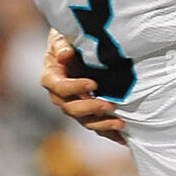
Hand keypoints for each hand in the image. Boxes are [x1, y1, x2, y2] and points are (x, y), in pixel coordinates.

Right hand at [41, 29, 127, 144]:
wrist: (76, 46)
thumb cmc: (68, 39)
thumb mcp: (62, 37)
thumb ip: (62, 44)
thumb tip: (65, 54)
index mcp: (51, 77)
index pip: (60, 87)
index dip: (75, 87)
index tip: (93, 84)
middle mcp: (60, 96)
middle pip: (71, 108)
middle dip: (91, 108)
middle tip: (110, 105)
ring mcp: (73, 105)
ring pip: (85, 121)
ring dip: (102, 124)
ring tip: (121, 124)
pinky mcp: (87, 112)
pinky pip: (97, 125)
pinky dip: (109, 133)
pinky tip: (124, 138)